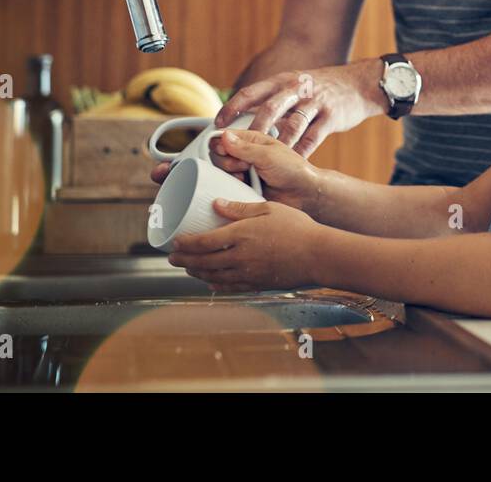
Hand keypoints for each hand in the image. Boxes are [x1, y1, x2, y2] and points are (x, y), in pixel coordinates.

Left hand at [167, 198, 321, 291]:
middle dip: (184, 260)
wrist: (318, 255)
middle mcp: (239, 257)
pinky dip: (216, 285)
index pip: (203, 242)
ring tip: (188, 268)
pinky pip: (230, 287)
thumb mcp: (268, 209)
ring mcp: (247, 273)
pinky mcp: (257, 284)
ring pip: (213, 276)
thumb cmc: (297, 227)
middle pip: (203, 262)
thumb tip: (216, 203)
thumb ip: (240, 207)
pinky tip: (212, 283)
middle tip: (173, 257)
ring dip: (197, 273)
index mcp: (240, 236)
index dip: (185, 244)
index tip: (175, 242)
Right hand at [206, 128, 321, 213]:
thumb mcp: (268, 155)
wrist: (302, 194)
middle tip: (244, 166)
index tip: (228, 152)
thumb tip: (223, 136)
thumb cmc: (292, 170)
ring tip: (246, 176)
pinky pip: (227, 182)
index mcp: (252, 139)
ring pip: (221, 168)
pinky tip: (244, 184)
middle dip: (227, 160)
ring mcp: (244, 168)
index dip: (221, 144)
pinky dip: (231, 184)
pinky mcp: (244, 184)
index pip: (225, 135)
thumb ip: (244, 148)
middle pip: (219, 152)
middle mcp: (246, 152)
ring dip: (230, 172)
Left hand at [215, 60, 387, 157]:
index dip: (233, 108)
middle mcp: (297, 88)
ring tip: (264, 163)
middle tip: (238, 149)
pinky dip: (302, 152)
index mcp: (282, 81)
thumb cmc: (319, 90)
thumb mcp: (293, 85)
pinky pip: (314, 137)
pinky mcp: (332, 115)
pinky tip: (292, 164)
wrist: (358, 83)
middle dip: (252, 129)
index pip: (251, 92)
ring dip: (277, 144)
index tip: (217, 125)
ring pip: (293, 124)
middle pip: (270, 107)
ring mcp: (316, 101)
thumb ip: (269, 100)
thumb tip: (238, 117)